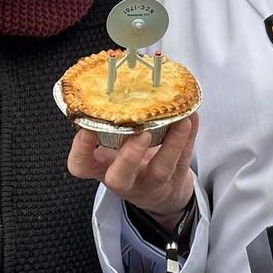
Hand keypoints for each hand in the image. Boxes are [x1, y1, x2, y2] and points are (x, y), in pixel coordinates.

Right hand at [67, 113, 197, 227]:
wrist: (160, 194)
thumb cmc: (130, 161)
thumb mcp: (110, 147)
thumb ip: (108, 122)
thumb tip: (113, 78)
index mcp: (102, 167)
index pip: (81, 165)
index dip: (81, 150)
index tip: (87, 129)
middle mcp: (125, 178)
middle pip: (119, 177)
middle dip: (129, 156)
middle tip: (141, 134)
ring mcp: (151, 182)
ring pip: (160, 169)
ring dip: (171, 143)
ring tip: (180, 120)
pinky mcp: (175, 180)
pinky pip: (184, 159)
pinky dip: (188, 137)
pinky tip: (191, 117)